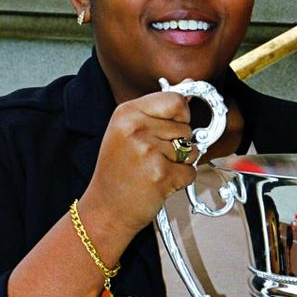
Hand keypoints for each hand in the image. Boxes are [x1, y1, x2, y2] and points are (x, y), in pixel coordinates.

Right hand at [78, 90, 201, 258]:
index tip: (171, 127)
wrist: (105, 209)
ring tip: (153, 169)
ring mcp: (148, 151)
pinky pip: (191, 171)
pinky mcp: (161, 174)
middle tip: (152, 157)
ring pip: (192, 150)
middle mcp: (136, 128)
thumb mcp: (126, 132)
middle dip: (178, 143)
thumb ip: (156, 111)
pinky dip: (180, 180)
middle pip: (186, 127)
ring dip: (180, 163)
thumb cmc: (118, 172)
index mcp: (127, 113)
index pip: (175, 100)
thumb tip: (188, 88)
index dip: (180, 115)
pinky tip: (159, 183)